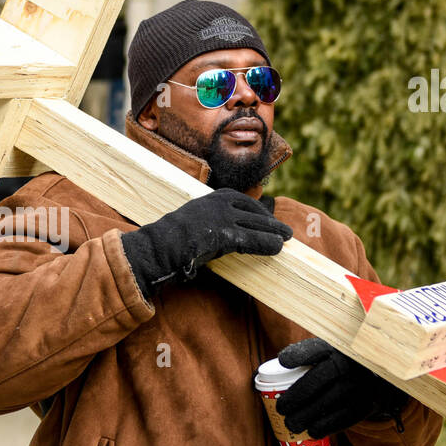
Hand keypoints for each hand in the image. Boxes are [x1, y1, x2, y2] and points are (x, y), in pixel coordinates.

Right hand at [120, 189, 292, 299]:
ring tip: (287, 239)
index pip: (243, 201)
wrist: (159, 246)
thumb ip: (211, 221)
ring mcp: (223, 217)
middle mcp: (220, 203)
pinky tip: (277, 248)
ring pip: (256, 225)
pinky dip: (266, 244)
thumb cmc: (173, 238)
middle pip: (253, 212)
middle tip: (286, 231)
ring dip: (274, 232)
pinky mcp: (224, 234)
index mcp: (212, 197)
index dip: (258, 211)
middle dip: (270, 222)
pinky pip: (251, 239)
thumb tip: (225, 235)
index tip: (267, 217)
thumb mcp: (195, 221)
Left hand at [275, 338, 408, 438]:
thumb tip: (278, 369)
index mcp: (336, 349)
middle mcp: (348, 366)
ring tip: (291, 424)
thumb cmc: (343, 365)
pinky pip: (343, 419)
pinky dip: (325, 427)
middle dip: (295, 398)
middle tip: (281, 409)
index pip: (316, 349)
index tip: (284, 362)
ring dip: (305, 417)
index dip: (299, 355)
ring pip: (327, 403)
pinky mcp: (367, 405)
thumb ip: (310, 356)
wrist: (381, 376)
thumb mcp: (331, 353)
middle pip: (316, 381)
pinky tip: (312, 431)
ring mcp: (359, 385)